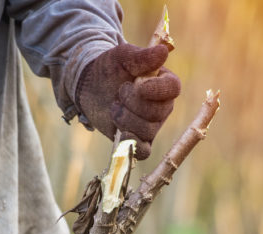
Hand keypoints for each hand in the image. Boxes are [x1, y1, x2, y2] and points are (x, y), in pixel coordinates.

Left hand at [76, 42, 180, 159]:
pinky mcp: (138, 140)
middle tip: (120, 91)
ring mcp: (151, 125)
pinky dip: (133, 144)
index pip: (172, 88)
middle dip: (133, 103)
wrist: (89, 86)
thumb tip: (163, 52)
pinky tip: (120, 132)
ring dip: (125, 118)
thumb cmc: (110, 68)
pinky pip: (144, 152)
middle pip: (158, 112)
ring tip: (114, 106)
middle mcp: (162, 106)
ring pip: (147, 130)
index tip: (139, 85)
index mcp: (163, 83)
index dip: (157, 89)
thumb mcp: (122, 56)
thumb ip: (142, 56)